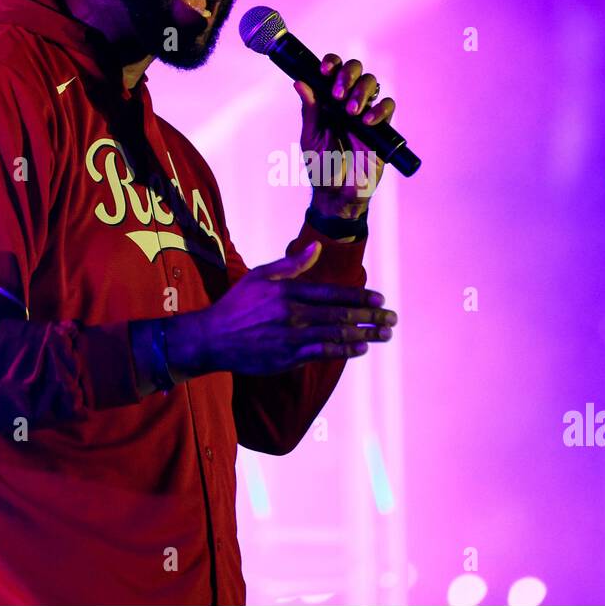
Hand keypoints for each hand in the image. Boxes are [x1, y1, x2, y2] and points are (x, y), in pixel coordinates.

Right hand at [167, 240, 397, 376]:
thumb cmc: (237, 304)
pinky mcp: (288, 358)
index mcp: (288, 292)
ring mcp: (292, 338)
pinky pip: (323, 353)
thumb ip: (291, 263)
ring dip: (364, 335)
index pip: (333, 293)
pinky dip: (344, 350)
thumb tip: (316, 247)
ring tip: (384, 335)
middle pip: (341, 315)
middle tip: (392, 320)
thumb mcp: (260, 275)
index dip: (361, 297)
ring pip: (336, 336)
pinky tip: (360, 348)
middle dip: (371, 317)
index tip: (381, 300)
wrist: (212, 338)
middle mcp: (293, 315)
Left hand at [294, 54, 396, 218]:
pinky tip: (367, 121)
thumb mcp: (311, 137)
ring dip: (362, 92)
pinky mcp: (382, 127)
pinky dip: (379, 109)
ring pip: (373, 83)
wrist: (338, 192)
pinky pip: (388, 106)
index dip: (332, 63)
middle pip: (356, 70)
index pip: (334, 70)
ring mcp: (367, 111)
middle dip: (348, 75)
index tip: (324, 72)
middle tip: (338, 95)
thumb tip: (300, 82)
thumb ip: (310, 110)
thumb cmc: (321, 165)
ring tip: (351, 112)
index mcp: (329, 99)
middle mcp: (348, 100)